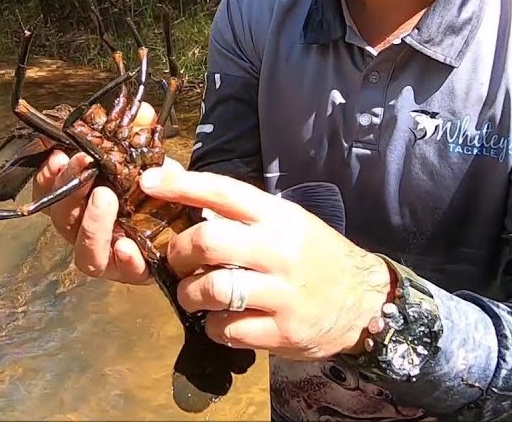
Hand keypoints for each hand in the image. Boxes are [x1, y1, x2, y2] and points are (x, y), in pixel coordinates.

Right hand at [30, 102, 159, 285]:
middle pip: (61, 218)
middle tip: (83, 163)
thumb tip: (142, 111)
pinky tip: (129, 244)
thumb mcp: (147, 155)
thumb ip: (140, 133)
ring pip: (84, 253)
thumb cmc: (154, 186)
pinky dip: (124, 259)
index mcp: (79, 201)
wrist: (189, 215)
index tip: (57, 154)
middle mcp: (84, 230)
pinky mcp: (133, 272)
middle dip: (68, 189)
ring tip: (106, 197)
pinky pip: (123, 271)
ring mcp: (107, 255)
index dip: (46, 175)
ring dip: (91, 224)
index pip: (48, 191)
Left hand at [138, 165, 394, 359]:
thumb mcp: (285, 222)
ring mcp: (284, 293)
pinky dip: (213, 326)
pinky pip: (229, 329)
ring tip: (192, 295)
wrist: (364, 301)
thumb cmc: (313, 255)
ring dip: (190, 294)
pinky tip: (219, 320)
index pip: (224, 192)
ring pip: (214, 289)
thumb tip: (177, 181)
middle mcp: (281, 250)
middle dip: (179, 253)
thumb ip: (237, 210)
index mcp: (279, 217)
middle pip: (209, 242)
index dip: (182, 185)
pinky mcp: (284, 331)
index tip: (147, 182)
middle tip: (176, 262)